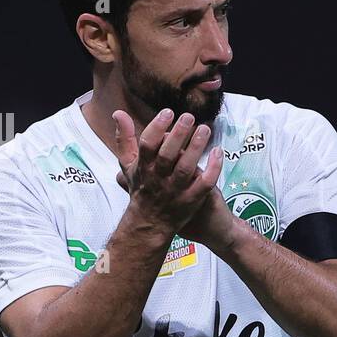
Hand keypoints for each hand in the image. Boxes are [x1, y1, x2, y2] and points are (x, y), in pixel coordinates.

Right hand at [112, 108, 222, 234]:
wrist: (149, 223)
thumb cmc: (141, 188)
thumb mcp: (128, 165)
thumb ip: (125, 139)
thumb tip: (118, 113)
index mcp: (143, 167)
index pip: (147, 145)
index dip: (157, 127)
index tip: (168, 112)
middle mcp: (159, 178)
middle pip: (167, 155)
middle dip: (178, 135)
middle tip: (189, 117)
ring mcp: (176, 190)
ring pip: (186, 168)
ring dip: (196, 148)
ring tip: (205, 129)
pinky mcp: (192, 200)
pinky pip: (204, 184)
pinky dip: (213, 169)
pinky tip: (218, 152)